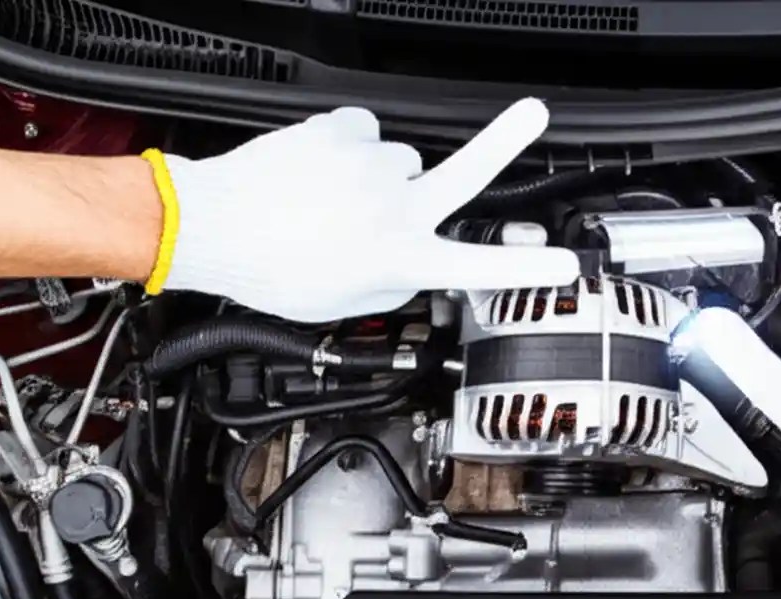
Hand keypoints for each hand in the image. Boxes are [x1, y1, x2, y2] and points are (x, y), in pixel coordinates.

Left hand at [145, 98, 578, 321]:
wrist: (213, 225)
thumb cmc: (272, 272)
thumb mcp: (345, 303)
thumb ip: (395, 283)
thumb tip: (417, 264)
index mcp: (401, 257)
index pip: (481, 266)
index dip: (530, 269)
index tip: (567, 263)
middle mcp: (394, 208)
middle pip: (467, 170)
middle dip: (507, 140)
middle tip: (534, 115)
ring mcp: (370, 165)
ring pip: (400, 161)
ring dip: (381, 175)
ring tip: (337, 197)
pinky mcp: (343, 133)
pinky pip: (364, 133)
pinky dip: (351, 147)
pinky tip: (324, 169)